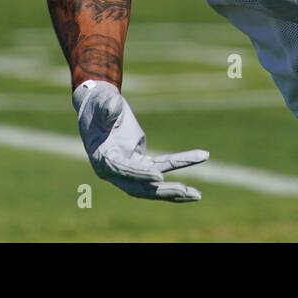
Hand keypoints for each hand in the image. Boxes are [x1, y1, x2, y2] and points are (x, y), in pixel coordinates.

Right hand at [73, 80, 208, 201]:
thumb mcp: (101, 103)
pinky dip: (179, 165)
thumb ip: (107, 106)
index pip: (123, 170)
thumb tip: (115, 105)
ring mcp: (130, 168)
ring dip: (174, 190)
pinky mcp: (141, 162)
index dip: (140, 174)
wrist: (98, 106)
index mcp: (103, 158)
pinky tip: (199, 158)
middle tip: (185, 191)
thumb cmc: (99, 104)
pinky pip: (162, 167)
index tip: (159, 176)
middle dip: (163, 190)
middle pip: (141, 186)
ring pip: (153, 184)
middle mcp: (116, 170)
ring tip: (197, 195)